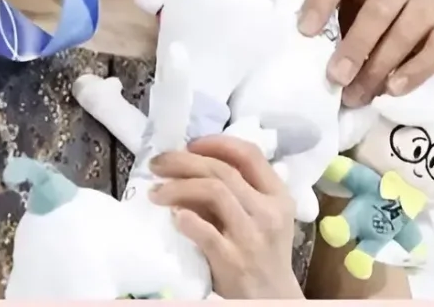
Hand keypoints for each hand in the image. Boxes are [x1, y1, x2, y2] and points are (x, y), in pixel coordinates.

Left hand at [145, 136, 302, 298]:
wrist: (272, 298)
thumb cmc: (259, 250)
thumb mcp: (258, 215)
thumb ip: (234, 188)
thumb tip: (184, 160)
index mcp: (277, 196)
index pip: (249, 153)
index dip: (215, 142)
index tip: (188, 144)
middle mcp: (269, 213)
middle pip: (221, 169)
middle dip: (181, 161)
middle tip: (157, 165)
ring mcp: (252, 238)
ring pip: (212, 190)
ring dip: (177, 186)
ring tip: (156, 192)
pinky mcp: (234, 262)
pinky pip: (205, 231)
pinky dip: (185, 219)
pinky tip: (174, 217)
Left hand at [296, 0, 433, 103]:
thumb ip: (332, 9)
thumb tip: (312, 47)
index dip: (320, 2)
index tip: (304, 31)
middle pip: (377, 13)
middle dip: (355, 48)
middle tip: (336, 78)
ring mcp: (428, 3)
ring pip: (405, 36)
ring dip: (380, 69)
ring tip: (358, 94)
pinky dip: (413, 74)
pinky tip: (391, 90)